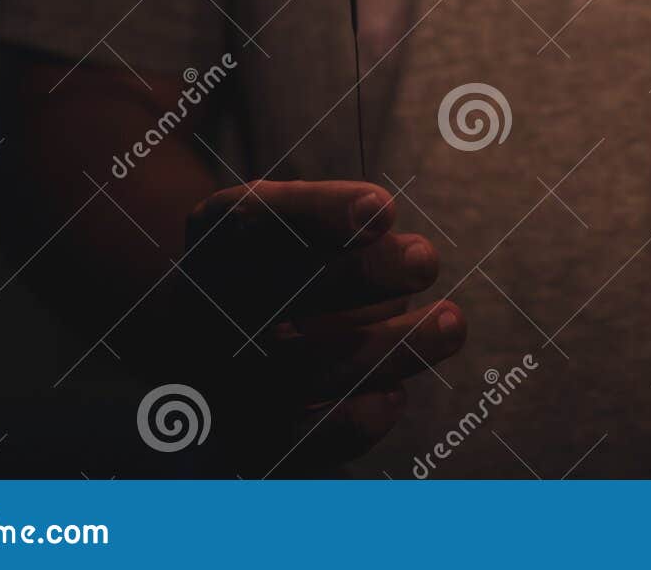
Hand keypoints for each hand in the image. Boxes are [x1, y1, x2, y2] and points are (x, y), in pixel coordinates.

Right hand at [184, 179, 464, 467]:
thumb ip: (326, 222)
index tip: (384, 208)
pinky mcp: (244, 440)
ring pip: (302, 370)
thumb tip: (391, 238)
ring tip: (451, 323)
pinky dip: (348, 424)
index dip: (320, 212)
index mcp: (213, 245)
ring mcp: (218, 381)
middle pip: (273, 294)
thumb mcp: (285, 229)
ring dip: (386, 349)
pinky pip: (297, 441)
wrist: (205, 353)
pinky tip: (394, 396)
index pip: (253, 219)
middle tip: (425, 259)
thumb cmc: (274, 272)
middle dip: (358, 276)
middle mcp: (199, 314)